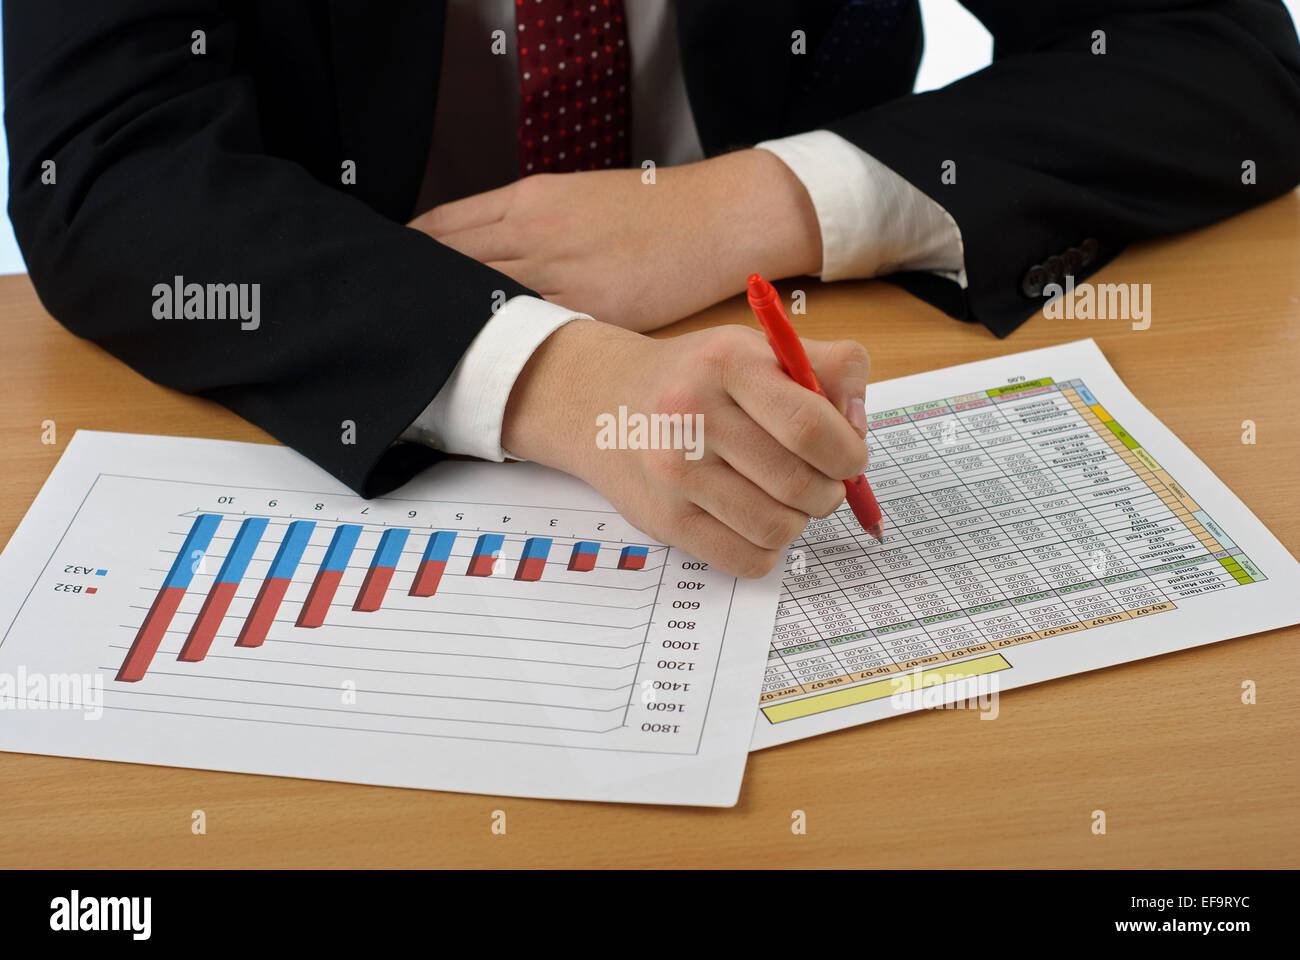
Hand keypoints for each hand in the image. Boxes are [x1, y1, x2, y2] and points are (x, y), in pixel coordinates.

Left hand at [408, 149, 822, 331]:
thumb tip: (486, 252)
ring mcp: (562, 272)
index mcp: (530, 199)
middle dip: (412, 293)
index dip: (405, 256)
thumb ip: (528, 221)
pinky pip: (529, 330)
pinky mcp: (592, 308)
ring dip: (446, 325)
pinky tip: (478, 367)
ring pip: (479, 299)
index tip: (385, 278)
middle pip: (447, 263)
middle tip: (385, 324)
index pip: (441, 227)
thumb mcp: (580, 196)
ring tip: (416, 352)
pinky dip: (498, 345)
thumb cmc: (657, 211)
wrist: (721, 217)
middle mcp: (535, 232)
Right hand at [502, 319, 869, 577]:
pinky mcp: (663, 520)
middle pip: (799, 483)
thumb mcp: (759, 348)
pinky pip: (747, 559)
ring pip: (778, 528)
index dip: (848, 452)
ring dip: (799, 522)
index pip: (810, 425)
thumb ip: (827, 369)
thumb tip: (859, 427)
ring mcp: (673, 472)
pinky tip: (756, 522)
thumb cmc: (699, 379)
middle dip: (830, 492)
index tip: (851, 458)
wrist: (605, 404)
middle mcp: (692, 414)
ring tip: (786, 500)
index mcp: (727, 363)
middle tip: (822, 484)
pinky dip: (767, 549)